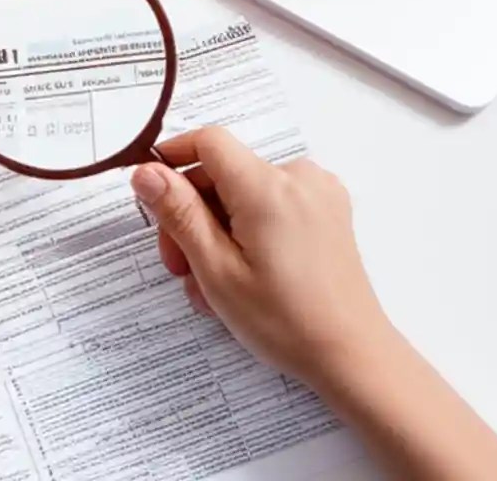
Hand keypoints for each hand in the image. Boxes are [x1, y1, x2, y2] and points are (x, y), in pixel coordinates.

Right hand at [131, 127, 387, 382]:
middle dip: (192, 214)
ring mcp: (318, 193)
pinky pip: (271, 204)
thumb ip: (179, 214)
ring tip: (211, 286)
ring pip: (244, 194)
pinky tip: (241, 273)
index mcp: (268, 187)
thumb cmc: (285, 321)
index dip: (172, 159)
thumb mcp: (217, 270)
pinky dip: (248, 231)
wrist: (351, 354)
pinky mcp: (327, 210)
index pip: (208, 142)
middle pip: (223, 173)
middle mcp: (298, 177)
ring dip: (218, 231)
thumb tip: (146, 172)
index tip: (151, 193)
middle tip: (180, 268)